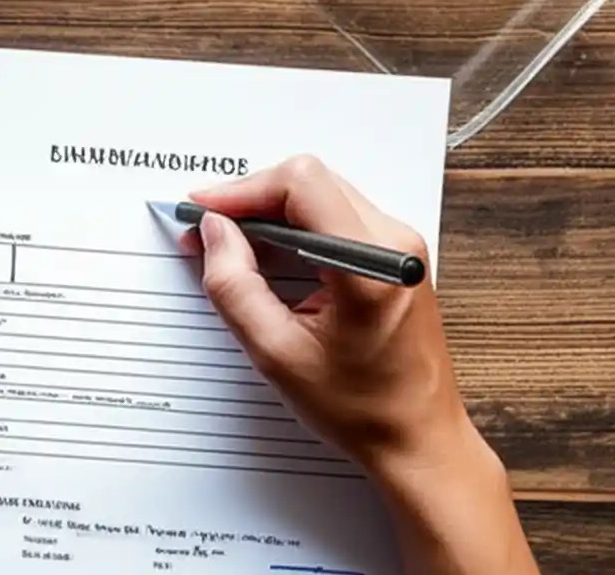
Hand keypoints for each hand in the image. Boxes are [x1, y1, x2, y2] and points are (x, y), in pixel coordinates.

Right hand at [189, 154, 536, 574]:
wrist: (417, 440)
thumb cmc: (361, 409)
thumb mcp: (275, 352)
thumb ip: (235, 285)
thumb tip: (214, 233)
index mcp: (371, 265)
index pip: (301, 184)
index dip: (242, 190)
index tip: (204, 210)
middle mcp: (395, 245)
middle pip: (309, 182)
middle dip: (251, 201)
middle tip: (209, 232)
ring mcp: (401, 248)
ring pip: (321, 195)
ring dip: (271, 213)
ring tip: (233, 248)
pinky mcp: (396, 257)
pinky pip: (336, 218)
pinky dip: (294, 227)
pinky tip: (268, 255)